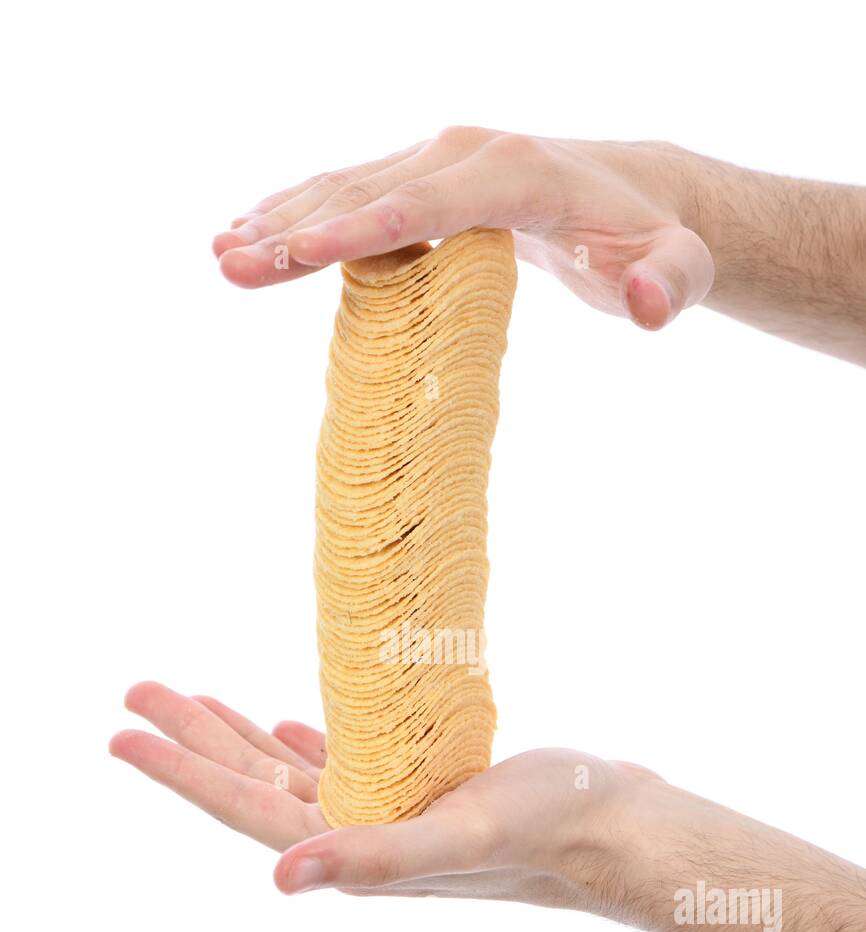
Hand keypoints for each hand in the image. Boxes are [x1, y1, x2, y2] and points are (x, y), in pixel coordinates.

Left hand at [110, 682, 865, 931]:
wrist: (623, 831)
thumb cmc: (549, 831)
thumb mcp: (458, 834)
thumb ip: (372, 857)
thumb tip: (281, 876)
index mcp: (357, 851)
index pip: (247, 807)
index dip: (182, 772)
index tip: (123, 733)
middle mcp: (364, 836)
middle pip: (255, 782)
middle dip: (197, 737)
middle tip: (141, 687)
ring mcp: (393, 812)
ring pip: (294, 767)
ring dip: (242, 733)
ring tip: (196, 697)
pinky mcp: (426, 788)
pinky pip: (348, 761)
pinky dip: (309, 740)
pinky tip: (291, 724)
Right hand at [212, 128, 713, 329]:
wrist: (630, 193)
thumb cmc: (646, 240)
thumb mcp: (678, 268)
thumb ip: (671, 285)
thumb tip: (645, 304)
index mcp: (516, 173)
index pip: (430, 204)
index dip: (365, 229)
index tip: (304, 254)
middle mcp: (466, 152)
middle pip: (368, 190)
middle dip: (298, 231)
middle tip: (233, 268)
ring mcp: (437, 158)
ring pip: (345, 185)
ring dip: (281, 221)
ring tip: (221, 258)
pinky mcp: (421, 175)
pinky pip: (349, 189)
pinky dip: (298, 212)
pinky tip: (248, 235)